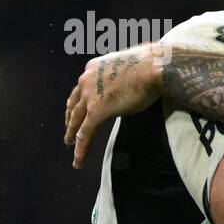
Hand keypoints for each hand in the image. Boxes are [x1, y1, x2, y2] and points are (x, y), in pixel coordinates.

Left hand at [64, 44, 167, 167]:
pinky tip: (78, 160)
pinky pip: (85, 133)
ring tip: (70, 144)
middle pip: (74, 103)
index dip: (79, 101)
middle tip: (69, 129)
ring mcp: (90, 96)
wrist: (154, 67)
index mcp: (94, 68)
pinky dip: (80, 148)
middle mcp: (86, 79)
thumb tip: (135, 80)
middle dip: (71, 118)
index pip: (82, 87)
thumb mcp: (131, 66)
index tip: (77, 109)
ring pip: (76, 120)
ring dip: (71, 133)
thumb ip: (125, 75)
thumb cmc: (152, 63)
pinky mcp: (97, 111)